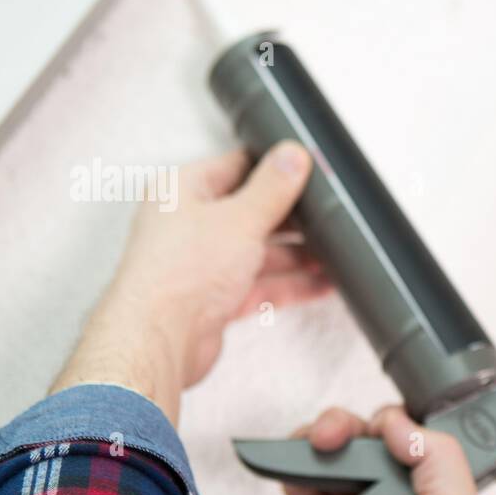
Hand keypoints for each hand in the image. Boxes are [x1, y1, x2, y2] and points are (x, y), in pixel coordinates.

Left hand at [51, 143, 332, 421]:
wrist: (160, 339)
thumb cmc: (181, 271)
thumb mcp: (240, 218)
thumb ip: (272, 188)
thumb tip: (293, 155)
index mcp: (184, 191)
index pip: (237, 167)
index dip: (275, 169)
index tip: (311, 172)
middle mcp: (189, 225)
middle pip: (252, 212)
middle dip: (293, 219)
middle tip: (330, 218)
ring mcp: (202, 264)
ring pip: (259, 252)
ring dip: (297, 255)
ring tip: (336, 256)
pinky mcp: (214, 300)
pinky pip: (260, 285)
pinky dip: (290, 285)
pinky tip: (322, 285)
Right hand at [283, 406, 482, 494]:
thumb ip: (440, 456)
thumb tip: (398, 423)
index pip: (414, 439)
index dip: (396, 424)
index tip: (385, 428)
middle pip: (369, 440)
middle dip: (351, 426)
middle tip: (336, 435)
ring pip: (334, 454)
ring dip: (321, 437)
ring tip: (316, 444)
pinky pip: (300, 480)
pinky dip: (292, 462)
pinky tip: (294, 459)